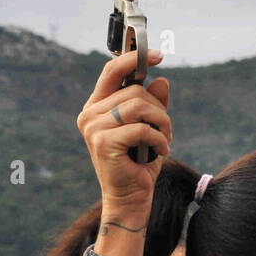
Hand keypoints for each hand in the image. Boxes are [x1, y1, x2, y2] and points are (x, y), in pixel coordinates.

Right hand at [76, 50, 171, 255]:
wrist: (130, 200)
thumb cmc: (138, 164)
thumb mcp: (150, 128)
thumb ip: (153, 104)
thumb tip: (160, 80)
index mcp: (96, 107)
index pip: (111, 71)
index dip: (134, 59)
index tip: (157, 55)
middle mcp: (90, 115)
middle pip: (133, 89)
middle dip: (158, 108)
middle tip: (165, 129)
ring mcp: (93, 128)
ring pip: (139, 105)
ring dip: (162, 122)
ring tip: (165, 140)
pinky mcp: (103, 142)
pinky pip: (142, 127)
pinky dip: (159, 139)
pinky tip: (160, 151)